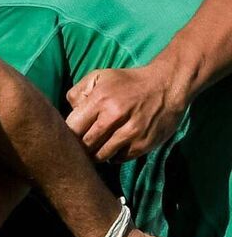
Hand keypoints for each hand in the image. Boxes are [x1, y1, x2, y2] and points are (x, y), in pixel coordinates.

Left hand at [66, 64, 185, 161]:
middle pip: (85, 145)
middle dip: (81, 147)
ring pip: (101, 155)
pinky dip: (114, 155)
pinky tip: (115, 145)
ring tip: (97, 146)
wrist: (167, 85)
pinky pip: (119, 158)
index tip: (71, 135)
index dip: (68, 135)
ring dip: (96, 154)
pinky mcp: (143, 144)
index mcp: (100, 99)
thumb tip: (69, 114)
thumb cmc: (128, 82)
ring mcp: (131, 132)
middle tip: (83, 144)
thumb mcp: (99, 77)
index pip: (72, 128)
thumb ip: (77, 93)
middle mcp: (115, 117)